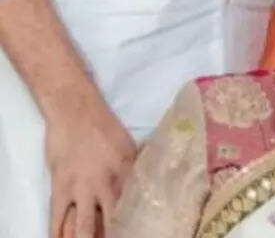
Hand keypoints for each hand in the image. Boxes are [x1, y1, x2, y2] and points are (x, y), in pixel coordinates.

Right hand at [46, 92, 135, 237]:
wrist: (75, 111)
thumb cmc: (104, 126)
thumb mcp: (129, 146)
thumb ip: (137, 167)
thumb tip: (153, 177)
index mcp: (127, 173)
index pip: (135, 204)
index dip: (138, 222)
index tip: (142, 231)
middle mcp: (106, 184)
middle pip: (113, 220)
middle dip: (115, 234)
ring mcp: (82, 188)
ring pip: (84, 225)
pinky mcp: (60, 188)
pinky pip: (57, 217)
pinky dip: (59, 233)